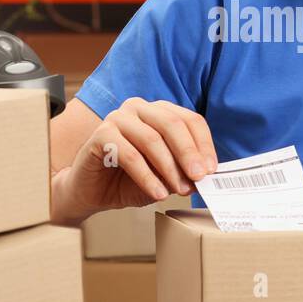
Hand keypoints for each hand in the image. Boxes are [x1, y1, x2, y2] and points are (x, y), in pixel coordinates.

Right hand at [52, 98, 217, 225]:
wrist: (91, 192)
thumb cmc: (127, 180)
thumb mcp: (164, 176)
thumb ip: (183, 172)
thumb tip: (205, 175)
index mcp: (158, 112)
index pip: (190, 120)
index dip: (204, 145)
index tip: (211, 170)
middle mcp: (138, 108)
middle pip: (173, 124)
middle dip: (189, 153)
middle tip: (199, 178)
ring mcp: (117, 118)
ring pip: (152, 139)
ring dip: (169, 168)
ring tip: (177, 190)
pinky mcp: (100, 135)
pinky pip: (130, 155)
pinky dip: (147, 177)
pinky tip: (157, 194)